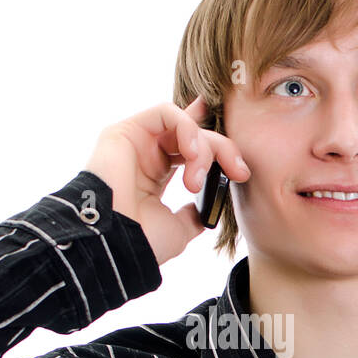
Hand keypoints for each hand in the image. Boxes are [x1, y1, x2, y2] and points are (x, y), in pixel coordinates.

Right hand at [82, 96, 249, 265]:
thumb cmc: (142, 242)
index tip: (240, 160)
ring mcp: (135, 142)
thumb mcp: (178, 230)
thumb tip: (204, 210)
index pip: (186, 147)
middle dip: (222, 151)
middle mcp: (145, 156)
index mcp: (155, 176)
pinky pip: (165, 112)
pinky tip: (191, 153)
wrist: (118, 245)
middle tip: (237, 173)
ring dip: (203, 146)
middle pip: (194, 136)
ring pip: (183, 124)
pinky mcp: (125, 130)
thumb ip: (192, 215)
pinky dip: (187, 127)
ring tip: (198, 177)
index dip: (212, 142)